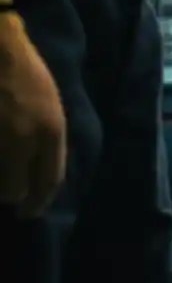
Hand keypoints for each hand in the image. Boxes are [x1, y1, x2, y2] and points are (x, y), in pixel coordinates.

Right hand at [0, 13, 66, 217]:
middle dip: (13, 195)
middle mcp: (24, 137)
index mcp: (51, 129)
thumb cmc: (24, 70)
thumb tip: (39, 170)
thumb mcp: (50, 104)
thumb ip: (47, 138)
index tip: (30, 212)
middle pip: (17, 189)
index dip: (40, 201)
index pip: (50, 180)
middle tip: (9, 198)